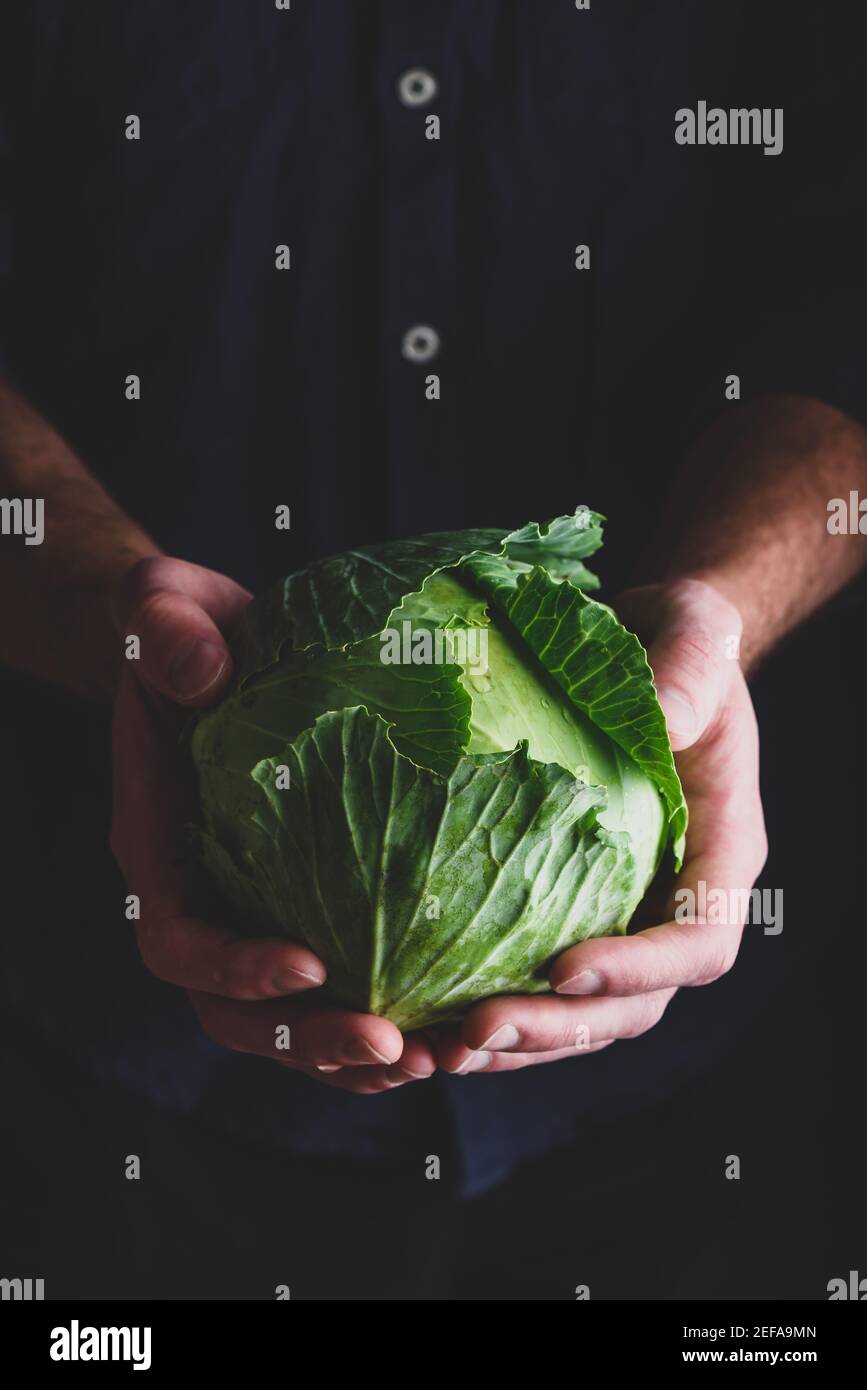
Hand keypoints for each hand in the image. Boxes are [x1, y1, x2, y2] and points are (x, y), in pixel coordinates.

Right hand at [109, 556, 434, 1091]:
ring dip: (356, 1054)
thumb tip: (201, 668)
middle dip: (310, 1041)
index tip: (308, 966)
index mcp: (160, 847)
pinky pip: (340, 984)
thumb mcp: (162, 606)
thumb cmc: (184, 631)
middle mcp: (203, 899)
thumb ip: (166, 629)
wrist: (208, 650)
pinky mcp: (306, 905)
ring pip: (292, 1020)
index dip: (232, 969)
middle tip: (392, 1047)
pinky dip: (389, 1014)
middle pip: (238, 1012)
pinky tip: (455, 1018)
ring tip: (438, 1055)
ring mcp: (254, 911)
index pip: (179, 939)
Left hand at [434, 577, 767, 1073]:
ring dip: (518, 1040)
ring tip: (439, 1048)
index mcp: (719, 854)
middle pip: (633, 1005)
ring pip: (583, 1014)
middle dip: (559, 1027)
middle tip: (475, 1031)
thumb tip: (661, 718)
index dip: (639, 969)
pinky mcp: (570, 909)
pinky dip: (489, 1002)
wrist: (649, 648)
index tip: (562, 968)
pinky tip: (428, 1013)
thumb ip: (688, 674)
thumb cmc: (680, 639)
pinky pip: (536, 980)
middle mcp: (675, 901)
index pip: (698, 943)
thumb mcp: (693, 635)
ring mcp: (623, 915)